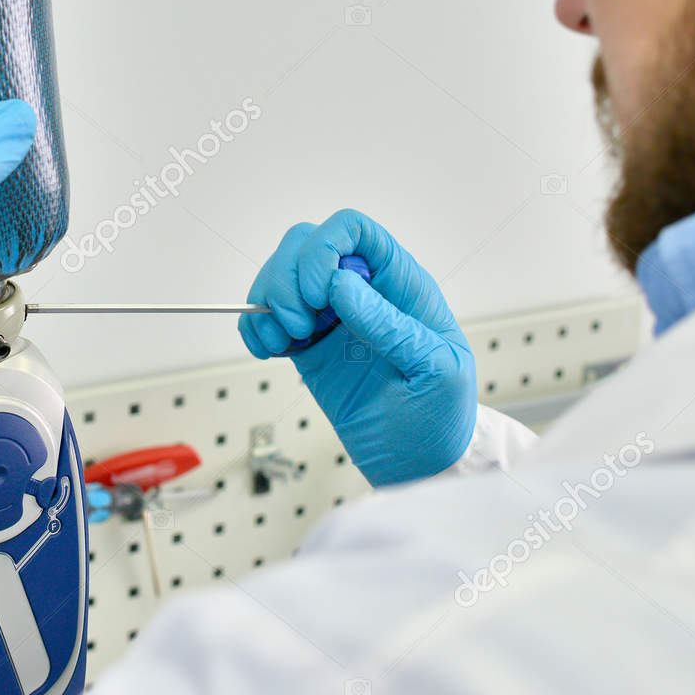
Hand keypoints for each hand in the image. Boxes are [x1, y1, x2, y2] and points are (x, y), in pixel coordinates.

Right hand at [238, 210, 476, 486]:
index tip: (319, 294)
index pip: (353, 230)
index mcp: (400, 285)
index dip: (325, 247)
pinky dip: (254, 327)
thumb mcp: (434, 371)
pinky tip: (269, 350)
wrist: (418, 464)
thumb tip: (342, 285)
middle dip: (287, 278)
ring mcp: (331, 317)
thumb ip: (391, 325)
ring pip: (280, 275)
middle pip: (304, 243)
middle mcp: (362, 291)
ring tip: (284, 342)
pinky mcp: (307, 347)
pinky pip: (265, 317)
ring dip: (267, 302)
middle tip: (299, 327)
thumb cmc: (440, 416)